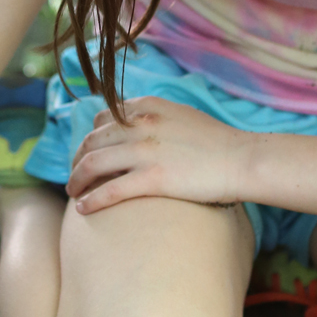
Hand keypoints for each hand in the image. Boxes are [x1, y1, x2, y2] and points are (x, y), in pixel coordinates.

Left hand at [66, 96, 247, 213]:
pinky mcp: (153, 179)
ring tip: (73, 192)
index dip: (90, 137)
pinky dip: (91, 199)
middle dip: (77, 160)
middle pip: (92, 141)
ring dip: (76, 180)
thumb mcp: (182, 116)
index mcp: (148, 107)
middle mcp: (141, 125)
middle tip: (74, 176)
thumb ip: (156, 119)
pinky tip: (82, 209)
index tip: (87, 152)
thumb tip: (138, 129)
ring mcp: (146, 151)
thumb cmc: (218, 143)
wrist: (243, 159)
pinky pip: (110, 190)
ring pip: (92, 164)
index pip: (102, 117)